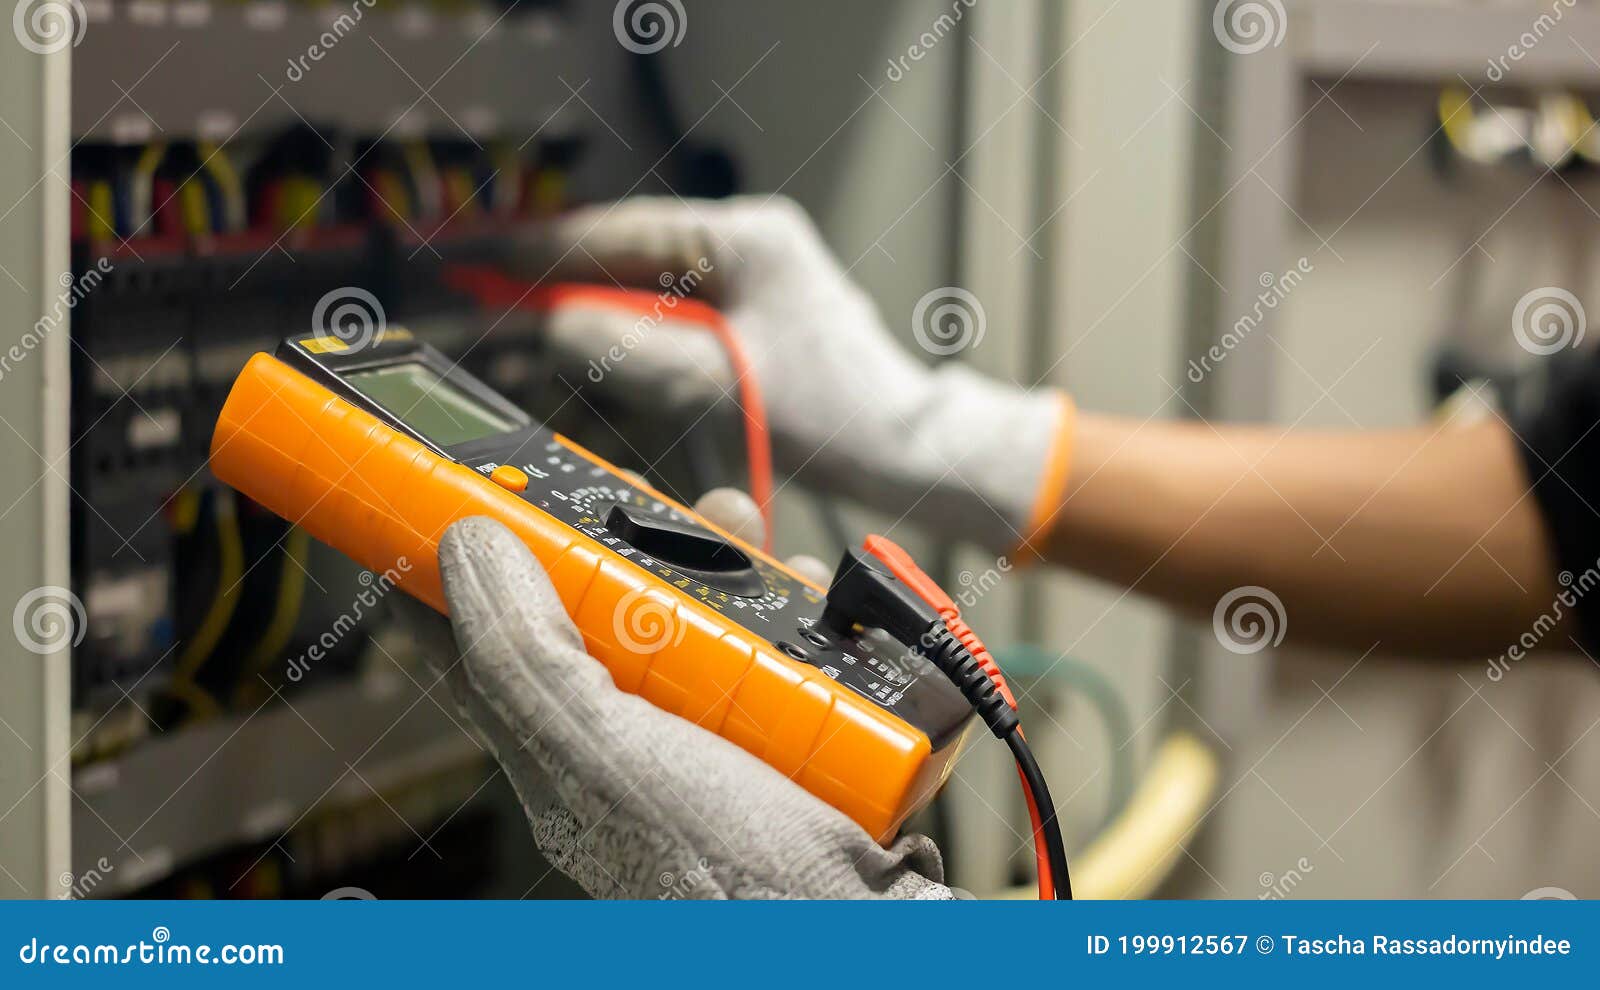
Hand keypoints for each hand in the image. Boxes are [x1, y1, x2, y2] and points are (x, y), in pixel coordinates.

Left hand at [401, 489, 952, 898]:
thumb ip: (527, 655)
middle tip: (684, 513)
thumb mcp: (602, 756)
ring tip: (775, 560)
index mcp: (573, 754)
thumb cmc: (733, 884)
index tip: (522, 483)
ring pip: (718, 620)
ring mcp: (727, 745)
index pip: (518, 631)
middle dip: (654, 545)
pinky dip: (818, 618)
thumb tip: (470, 547)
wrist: (869, 939)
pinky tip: (832, 613)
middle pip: (627, 610)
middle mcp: (645, 747)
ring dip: (747, 573)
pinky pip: (798, 652)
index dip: (519, 552)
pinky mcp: (803, 742)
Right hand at [530, 196, 1072, 554]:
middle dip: (554, 275)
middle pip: (625, 251)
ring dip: (584, 305)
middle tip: (481, 290)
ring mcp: (748, 276)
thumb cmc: (840, 413)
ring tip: (515, 321)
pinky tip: (580, 344)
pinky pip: (666, 312)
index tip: (484, 259)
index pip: (620, 232)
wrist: (901, 448)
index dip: (543, 248)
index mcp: (746, 237)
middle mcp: (746, 243)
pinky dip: (622, 329)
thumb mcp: (721, 381)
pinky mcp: (747, 314)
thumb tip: (557, 325)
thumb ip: (634, 349)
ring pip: (641, 283)